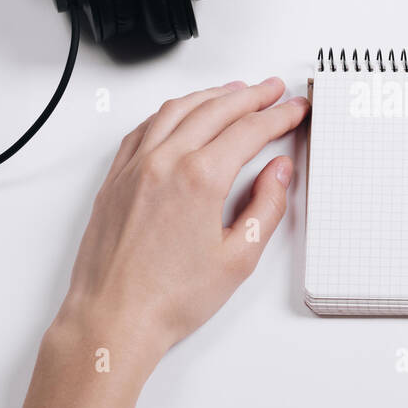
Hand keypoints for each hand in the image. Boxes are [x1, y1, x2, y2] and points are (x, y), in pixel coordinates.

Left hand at [55, 77, 308, 371]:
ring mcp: (136, 166)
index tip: (294, 110)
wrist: (113, 317)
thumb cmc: (168, 298)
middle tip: (273, 90)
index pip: (249, 130)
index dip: (279, 116)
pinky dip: (171, 112)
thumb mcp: (238, 257)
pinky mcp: (116, 178)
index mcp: (199, 178)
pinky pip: (145, 127)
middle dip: (251, 96)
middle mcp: (165, 162)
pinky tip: (181, 113)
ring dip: (211, 95)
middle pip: (216, 109)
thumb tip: (279, 173)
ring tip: (234, 91)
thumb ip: (266, 207)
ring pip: (177, 110)